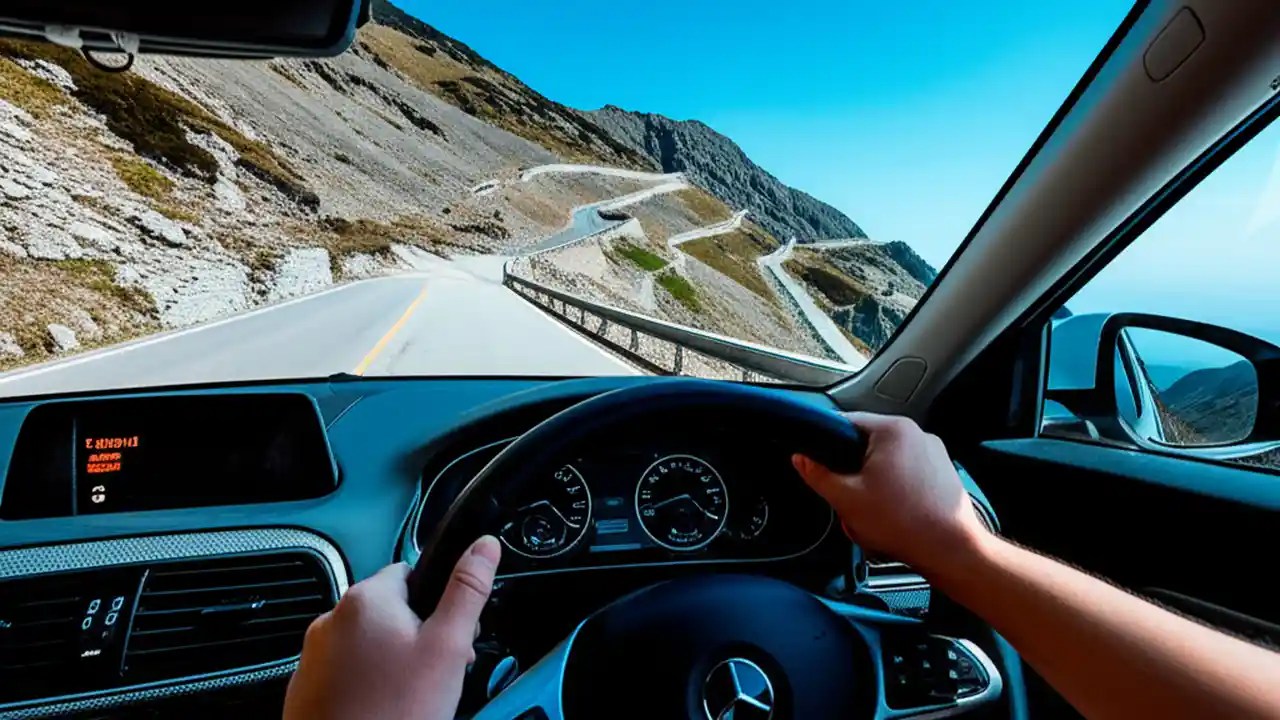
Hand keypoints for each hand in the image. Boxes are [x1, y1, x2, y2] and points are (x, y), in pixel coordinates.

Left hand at [283, 536, 501, 719]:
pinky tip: (383, 706)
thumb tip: (484, 546)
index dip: (439, 604)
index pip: (412, 573)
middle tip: (433, 674)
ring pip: (368, 643)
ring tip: (407, 697)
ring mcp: (314, 654)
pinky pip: (346, 671)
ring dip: (391, 660)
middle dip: (417, 636)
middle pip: (390, 610)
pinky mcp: (307, 686)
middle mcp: (332, 619)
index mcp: (366, 598)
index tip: (449, 636)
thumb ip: (467, 590)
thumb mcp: (446, 648)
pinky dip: (366, 683)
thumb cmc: (393, 713)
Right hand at [792, 413, 987, 576]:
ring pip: (887, 459)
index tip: (818, 463)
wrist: (950, 549)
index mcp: (892, 430)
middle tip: (847, 493)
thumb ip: (817, 475)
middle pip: (867, 442)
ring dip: (874, 478)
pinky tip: (894, 511)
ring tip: (873, 507)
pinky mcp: (943, 471)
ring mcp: (933, 452)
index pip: (846, 422)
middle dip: (853, 467)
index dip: (826, 442)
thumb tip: (800, 458)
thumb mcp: (846, 499)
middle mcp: (916, 433)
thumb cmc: (901, 522)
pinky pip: (907, 471)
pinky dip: (895, 487)